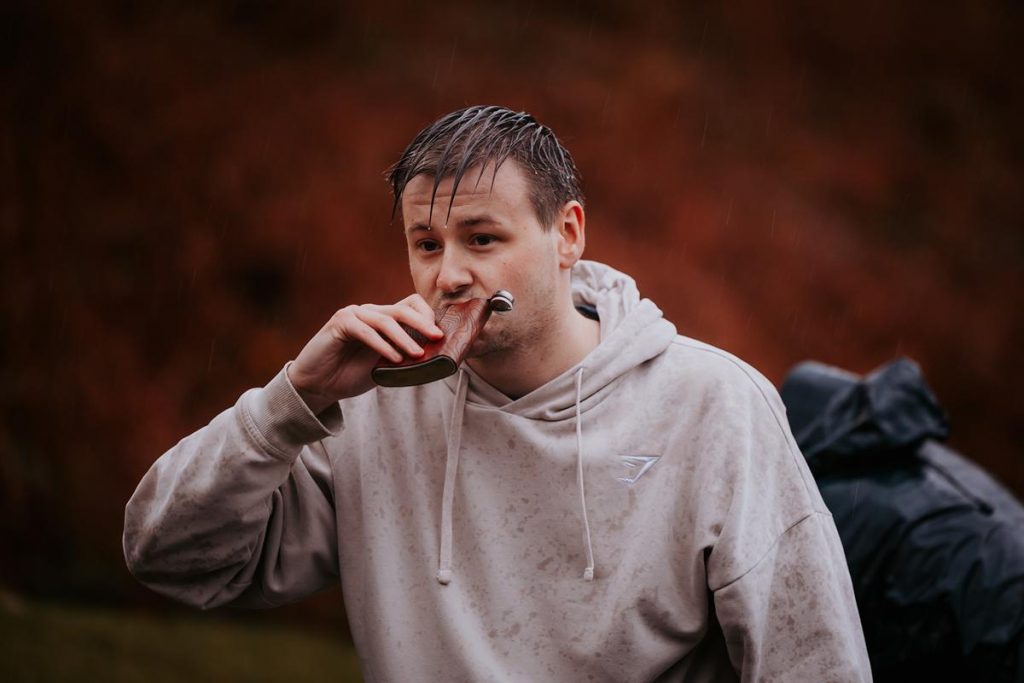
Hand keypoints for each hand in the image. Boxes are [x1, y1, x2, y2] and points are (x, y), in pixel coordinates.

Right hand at [287, 294, 442, 413]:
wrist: (318, 385)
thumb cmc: (351, 375)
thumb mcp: (385, 366)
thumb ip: (404, 357)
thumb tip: (436, 360)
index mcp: (382, 318)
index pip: (410, 305)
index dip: (427, 316)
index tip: (441, 335)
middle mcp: (369, 312)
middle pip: (402, 310)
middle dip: (422, 323)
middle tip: (437, 337)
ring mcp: (353, 314)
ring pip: (385, 320)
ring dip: (404, 338)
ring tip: (418, 355)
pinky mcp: (339, 323)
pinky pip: (364, 331)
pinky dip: (381, 345)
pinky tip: (393, 359)